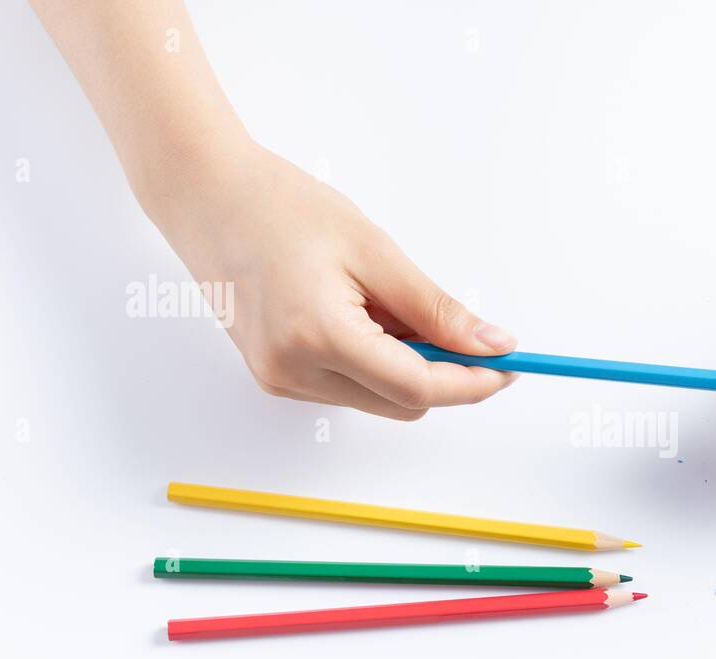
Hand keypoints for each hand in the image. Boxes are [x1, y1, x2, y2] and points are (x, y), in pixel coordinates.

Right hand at [147, 140, 516, 419]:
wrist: (206, 198)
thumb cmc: (282, 209)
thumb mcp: (375, 252)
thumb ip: (436, 310)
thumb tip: (492, 345)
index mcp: (317, 337)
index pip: (417, 388)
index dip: (471, 382)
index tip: (508, 365)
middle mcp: (293, 372)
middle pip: (402, 403)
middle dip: (441, 372)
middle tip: (455, 323)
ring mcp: (279, 381)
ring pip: (378, 397)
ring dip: (403, 364)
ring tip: (381, 300)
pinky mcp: (275, 377)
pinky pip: (349, 386)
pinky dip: (372, 360)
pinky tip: (357, 313)